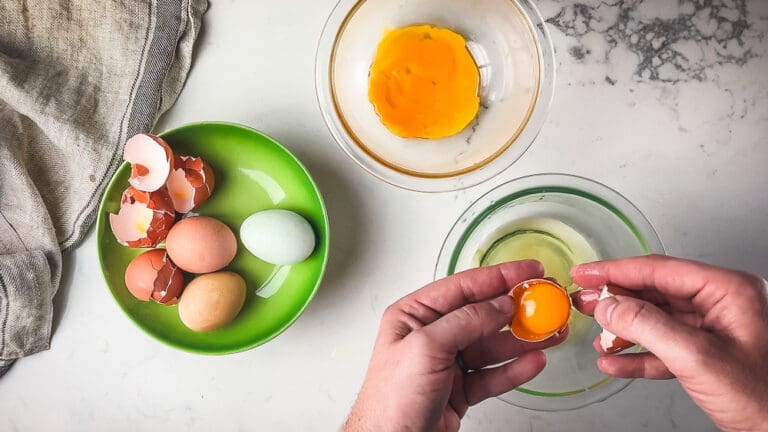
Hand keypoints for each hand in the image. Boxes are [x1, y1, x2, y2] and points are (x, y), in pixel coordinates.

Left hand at [343, 260, 565, 431]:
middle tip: (547, 301)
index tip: (529, 271)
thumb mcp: (427, 348)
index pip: (463, 286)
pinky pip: (493, 374)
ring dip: (522, 340)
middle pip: (482, 314)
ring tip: (551, 333)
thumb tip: (499, 304)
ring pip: (492, 345)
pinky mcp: (459, 389)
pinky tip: (534, 361)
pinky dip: (515, 368)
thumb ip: (466, 321)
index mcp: (414, 315)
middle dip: (516, 308)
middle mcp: (430, 335)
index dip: (499, 276)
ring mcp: (446, 363)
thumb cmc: (390, 400)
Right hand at [571, 255, 767, 431]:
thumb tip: (609, 306)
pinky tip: (615, 362)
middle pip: (657, 292)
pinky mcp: (711, 358)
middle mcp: (724, 305)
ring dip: (624, 331)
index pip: (660, 269)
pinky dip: (639, 356)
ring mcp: (718, 332)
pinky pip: (666, 349)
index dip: (616, 271)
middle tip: (584, 301)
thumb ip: (647, 326)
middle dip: (617, 300)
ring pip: (659, 321)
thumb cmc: (766, 398)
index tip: (586, 273)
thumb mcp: (698, 357)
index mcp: (729, 291)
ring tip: (596, 333)